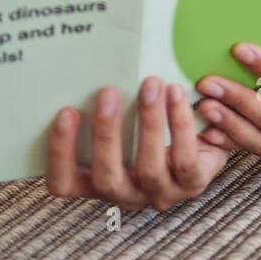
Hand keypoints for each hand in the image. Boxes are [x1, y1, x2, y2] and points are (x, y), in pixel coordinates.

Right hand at [46, 78, 230, 212]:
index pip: (63, 182)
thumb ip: (103, 108)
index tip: (66, 111)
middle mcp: (125, 194)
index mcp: (97, 181)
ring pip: (149, 169)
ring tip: (151, 84)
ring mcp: (159, 193)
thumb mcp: (122, 123)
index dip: (60, 153)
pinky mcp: (191, 186)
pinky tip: (175, 94)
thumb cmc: (149, 129)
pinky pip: (185, 160)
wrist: (200, 147)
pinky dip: (179, 124)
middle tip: (108, 92)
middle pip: (106, 178)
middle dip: (106, 134)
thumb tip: (88, 66)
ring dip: (148, 123)